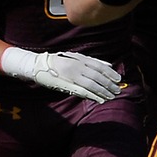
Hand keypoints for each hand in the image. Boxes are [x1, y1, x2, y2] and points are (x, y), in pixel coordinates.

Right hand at [1, 47, 123, 103]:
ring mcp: (72, 77)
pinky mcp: (66, 85)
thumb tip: (108, 65)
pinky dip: (93, 96)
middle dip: (109, 84)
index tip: (119, 79)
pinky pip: (83, 92)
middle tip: (118, 90)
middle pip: (98, 77)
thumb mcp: (75, 57)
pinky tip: (101, 100)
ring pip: (92, 85)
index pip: (100, 67)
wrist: (38, 66)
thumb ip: (91, 61)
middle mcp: (78, 67)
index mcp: (80, 59)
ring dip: (104, 91)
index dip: (110, 73)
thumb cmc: (58, 61)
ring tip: (112, 96)